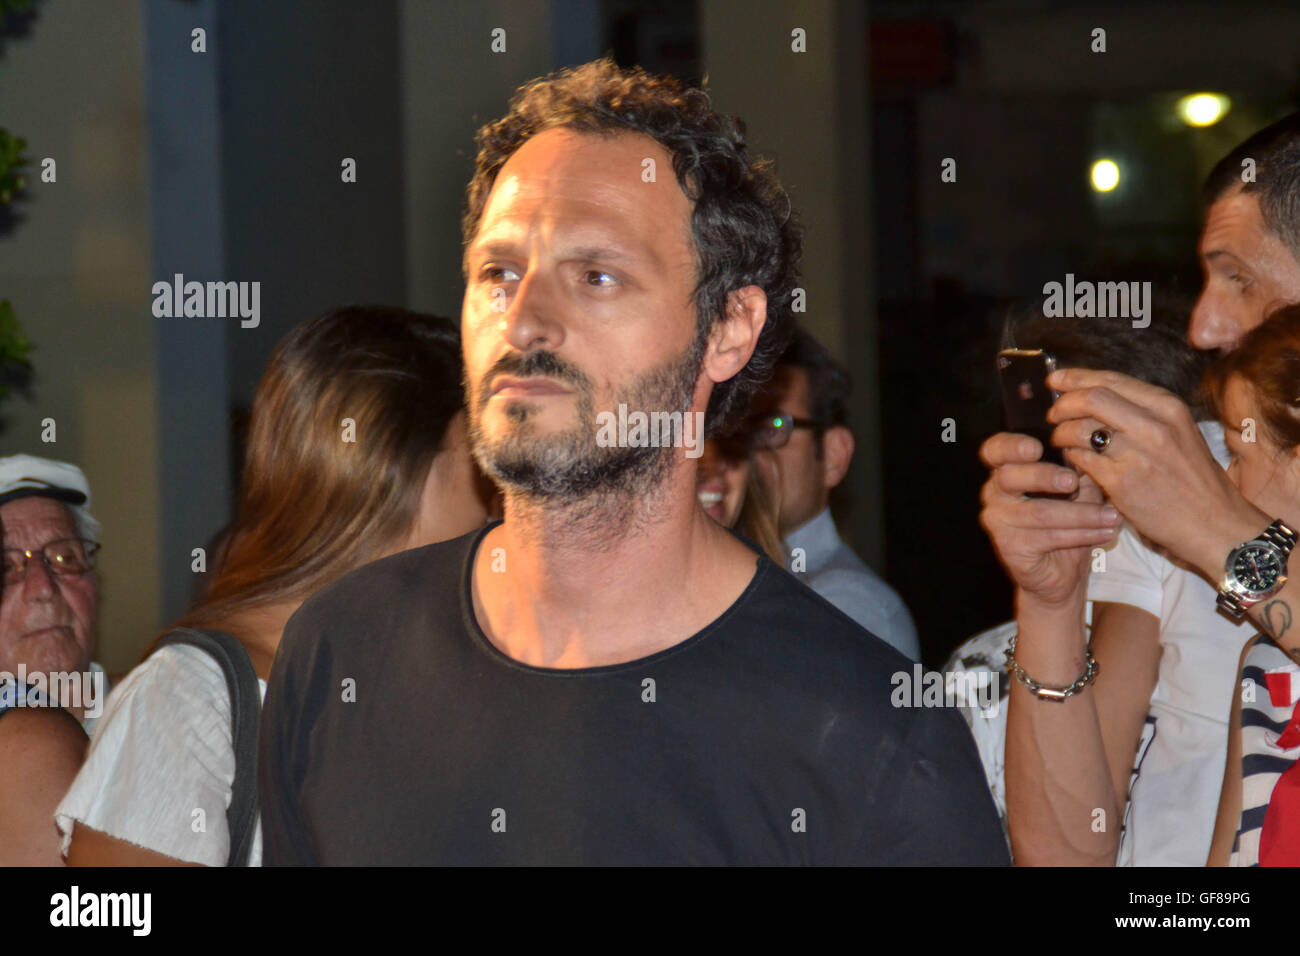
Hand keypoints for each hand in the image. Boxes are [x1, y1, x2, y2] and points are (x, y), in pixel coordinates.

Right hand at [979, 432, 1121, 608]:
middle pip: (1010, 477)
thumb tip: (1094, 448)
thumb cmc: (1067, 525)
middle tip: (1073, 481)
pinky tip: (1105, 532)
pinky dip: (1082, 534)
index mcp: (1007, 471)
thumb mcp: (1077, 492)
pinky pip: (1048, 537)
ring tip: (1112, 516)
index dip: (1010, 446)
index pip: (995, 451)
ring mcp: (999, 521)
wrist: (1060, 575)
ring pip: (1040, 512)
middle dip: (1044, 477)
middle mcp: (995, 494)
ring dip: (1081, 514)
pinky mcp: (1010, 547)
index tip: (1036, 448)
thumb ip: (1079, 470)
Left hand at [1046, 368, 1266, 578]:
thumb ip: (1142, 412)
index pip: (1111, 380)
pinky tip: (1074, 464)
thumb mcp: (1178, 432)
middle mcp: (1153, 425)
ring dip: (1061, 434)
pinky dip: (1070, 459)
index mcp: (1167, 406)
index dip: (1075, 377)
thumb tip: (1094, 395)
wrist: (1214, 523)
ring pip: (1079, 429)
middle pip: (1090, 398)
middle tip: (1053, 415)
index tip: (1055, 380)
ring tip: (1062, 442)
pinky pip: (1080, 460)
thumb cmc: (1193, 479)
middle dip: (1063, 404)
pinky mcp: (1122, 482)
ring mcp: (1136, 453)